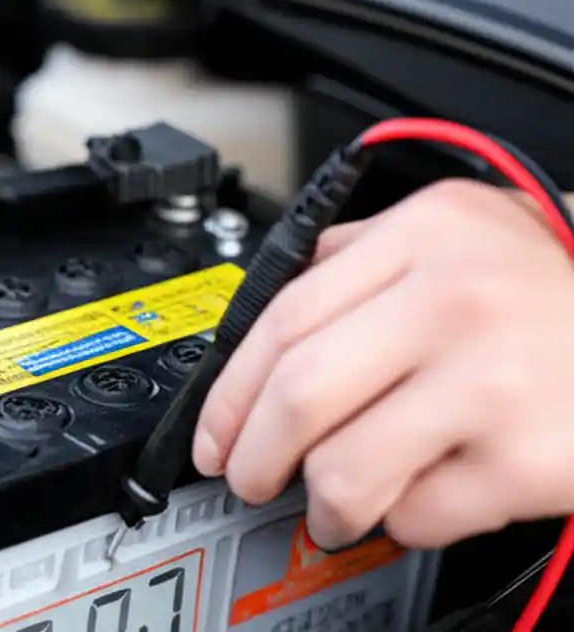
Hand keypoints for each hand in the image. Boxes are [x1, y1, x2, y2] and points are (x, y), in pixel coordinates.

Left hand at [193, 179, 573, 549]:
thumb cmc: (549, 289)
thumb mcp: (457, 234)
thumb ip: (359, 257)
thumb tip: (262, 318)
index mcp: (426, 235)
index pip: (283, 317)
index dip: (229, 391)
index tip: (213, 433)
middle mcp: (458, 300)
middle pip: (299, 394)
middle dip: (253, 455)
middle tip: (247, 477)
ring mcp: (497, 383)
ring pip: (344, 468)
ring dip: (319, 503)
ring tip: (328, 505)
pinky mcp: (530, 461)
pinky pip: (418, 513)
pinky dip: (402, 518)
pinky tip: (418, 495)